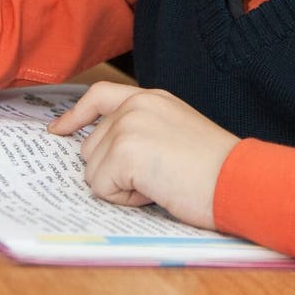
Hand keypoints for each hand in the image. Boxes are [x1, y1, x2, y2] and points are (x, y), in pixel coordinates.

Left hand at [48, 82, 239, 228]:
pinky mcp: (124, 151)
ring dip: (120, 186)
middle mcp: (135, 104)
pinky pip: (102, 187)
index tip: (57, 130)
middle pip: (90, 145)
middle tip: (156, 175)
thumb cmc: (215, 166)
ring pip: (93, 169)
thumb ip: (142, 128)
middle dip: (114, 170)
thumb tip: (105, 152)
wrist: (236, 178)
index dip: (75, 115)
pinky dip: (125, 199)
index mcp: (151, 97)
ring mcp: (128, 125)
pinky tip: (155, 190)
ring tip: (159, 180)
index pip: (100, 96)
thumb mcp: (175, 131)